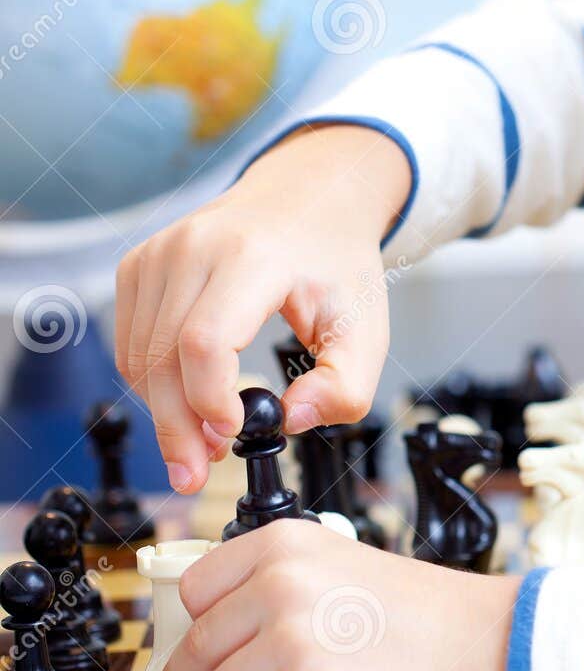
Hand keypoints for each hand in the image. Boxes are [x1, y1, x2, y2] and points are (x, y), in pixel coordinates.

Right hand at [114, 124, 411, 492]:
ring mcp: (159, 253)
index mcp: (254, 257)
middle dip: (178, 427)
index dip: (209, 399)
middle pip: (162, 358)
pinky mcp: (139, 264)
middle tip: (198, 472)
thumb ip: (346, 386)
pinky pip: (129, 341)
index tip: (232, 435)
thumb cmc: (335, 261)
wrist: (310, 198)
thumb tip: (294, 421)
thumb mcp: (367, 326)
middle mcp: (195, 248)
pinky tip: (187, 400)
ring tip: (202, 440)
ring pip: (137, 356)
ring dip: (163, 411)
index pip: (205, 340)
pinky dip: (152, 382)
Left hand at [163, 519, 519, 670]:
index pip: (195, 592)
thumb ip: (265, 587)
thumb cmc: (412, 608)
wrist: (474, 636)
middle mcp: (279, 583)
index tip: (214, 650)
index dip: (206, 627)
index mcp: (282, 543)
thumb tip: (195, 641)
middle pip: (194, 655)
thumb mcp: (332, 567)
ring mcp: (289, 639)